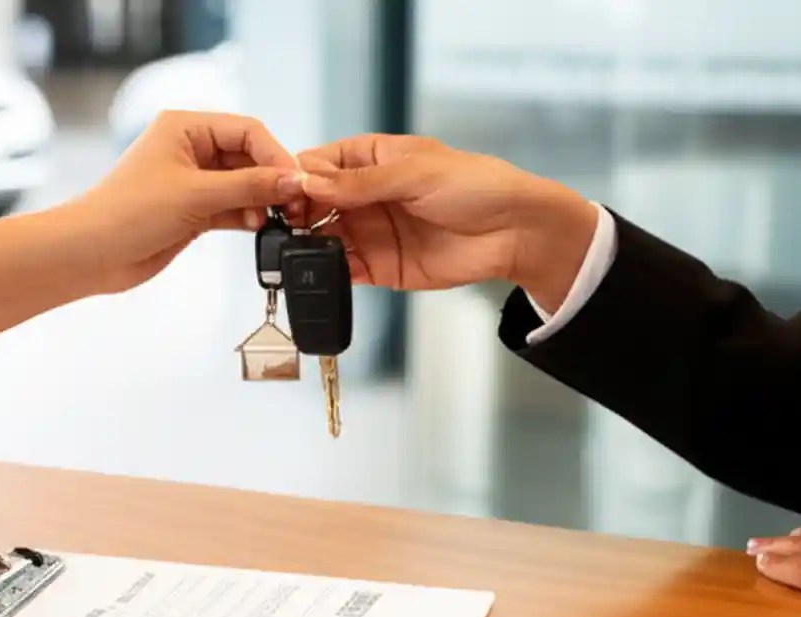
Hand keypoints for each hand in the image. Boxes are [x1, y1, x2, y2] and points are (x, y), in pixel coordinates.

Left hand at [61, 110, 305, 294]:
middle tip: (295, 203)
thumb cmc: (126, 213)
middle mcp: (189, 149)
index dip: (275, 154)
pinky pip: (233, 207)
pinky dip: (249, 216)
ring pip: (243, 185)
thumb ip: (249, 186)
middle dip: (271, 179)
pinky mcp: (193, 210)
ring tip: (278, 218)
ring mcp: (192, 181)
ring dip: (262, 201)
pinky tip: (260, 227)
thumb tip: (292, 180)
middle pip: (249, 157)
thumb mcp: (196, 194)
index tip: (296, 180)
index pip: (247, 130)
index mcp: (185, 127)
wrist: (91, 255)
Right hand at [297, 134, 596, 307]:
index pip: (320, 163)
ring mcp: (371, 231)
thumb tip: (309, 182)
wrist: (515, 232)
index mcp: (372, 159)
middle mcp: (365, 195)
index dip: (298, 176)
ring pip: (323, 238)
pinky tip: (317, 273)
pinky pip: (343, 270)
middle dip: (296, 213)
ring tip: (295, 251)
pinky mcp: (380, 266)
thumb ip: (359, 183)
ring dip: (306, 244)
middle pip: (314, 203)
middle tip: (284, 223)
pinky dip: (327, 273)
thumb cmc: (477, 185)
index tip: (284, 189)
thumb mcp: (414, 174)